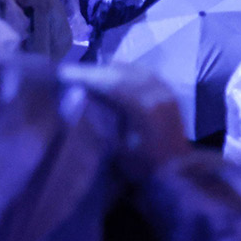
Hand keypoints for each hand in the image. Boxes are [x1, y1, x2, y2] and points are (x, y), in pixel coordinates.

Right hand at [61, 61, 187, 182]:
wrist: (176, 171)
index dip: (87, 76)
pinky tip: (113, 74)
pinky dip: (127, 72)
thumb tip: (79, 97)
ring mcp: (167, 92)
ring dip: (111, 70)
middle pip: (123, 73)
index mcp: (144, 107)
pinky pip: (146, 75)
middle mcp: (158, 93)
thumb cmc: (142, 165)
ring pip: (136, 71)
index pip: (112, 83)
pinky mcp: (170, 94)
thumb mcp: (116, 148)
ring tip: (88, 71)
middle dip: (96, 71)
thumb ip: (100, 122)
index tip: (64, 73)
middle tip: (71, 71)